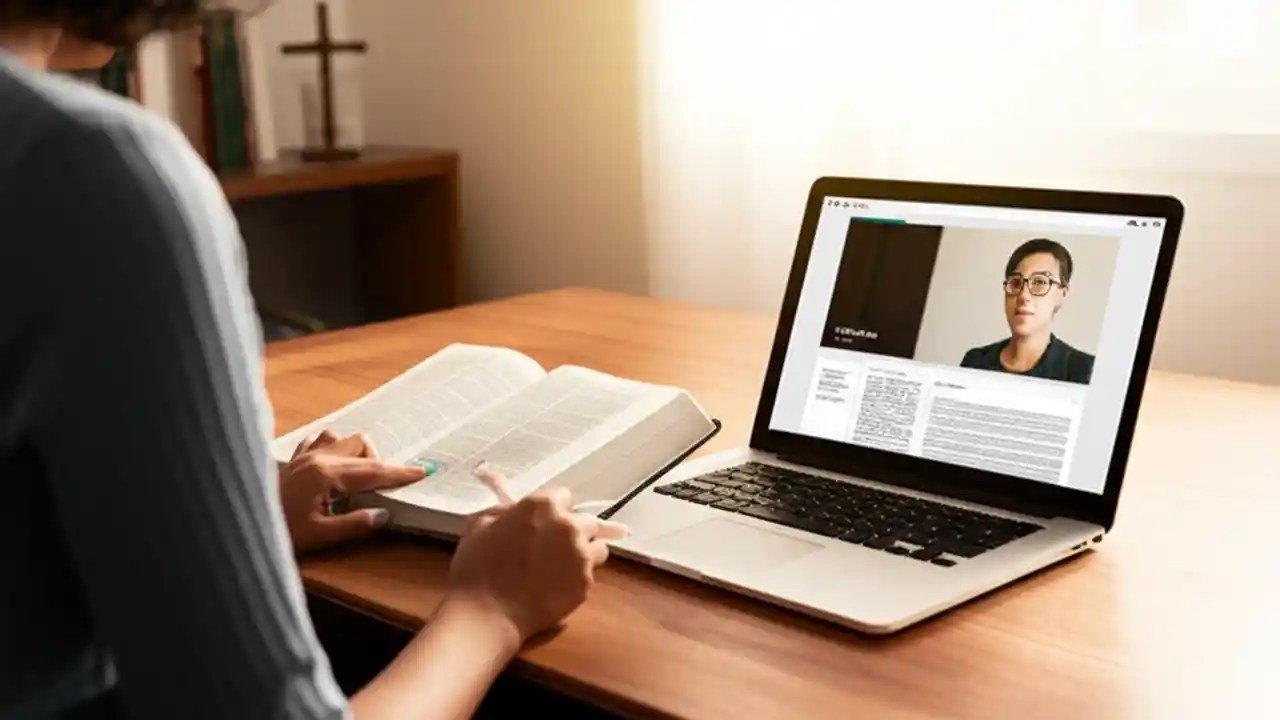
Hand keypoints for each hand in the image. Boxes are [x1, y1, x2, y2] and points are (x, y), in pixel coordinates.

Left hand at [280, 430, 425, 555]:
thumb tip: (384, 514)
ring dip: (355, 452)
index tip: (423, 471)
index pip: (373, 470)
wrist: (238, 527)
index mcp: (326, 475)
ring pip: (341, 438)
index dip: (400, 472)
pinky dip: (332, 448)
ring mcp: (302, 456)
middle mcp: (316, 458)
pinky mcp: (292, 460)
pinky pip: (319, 440)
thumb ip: (355, 524)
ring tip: (357, 478)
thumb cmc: (280, 534)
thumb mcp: (320, 536)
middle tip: (385, 487)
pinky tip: (332, 466)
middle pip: (362, 446)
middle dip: (379, 463)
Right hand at [444, 486, 627, 644]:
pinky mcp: (585, 584)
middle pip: (586, 520)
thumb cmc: (476, 567)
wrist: (485, 614)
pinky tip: (557, 586)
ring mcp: (581, 556)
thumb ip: (506, 510)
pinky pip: (590, 574)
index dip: (552, 509)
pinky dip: (577, 578)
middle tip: (554, 545)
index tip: (543, 521)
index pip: (563, 496)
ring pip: (597, 547)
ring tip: (562, 566)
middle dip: (573, 529)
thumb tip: (518, 510)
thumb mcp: (480, 523)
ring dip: (584, 552)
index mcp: (543, 506)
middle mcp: (569, 527)